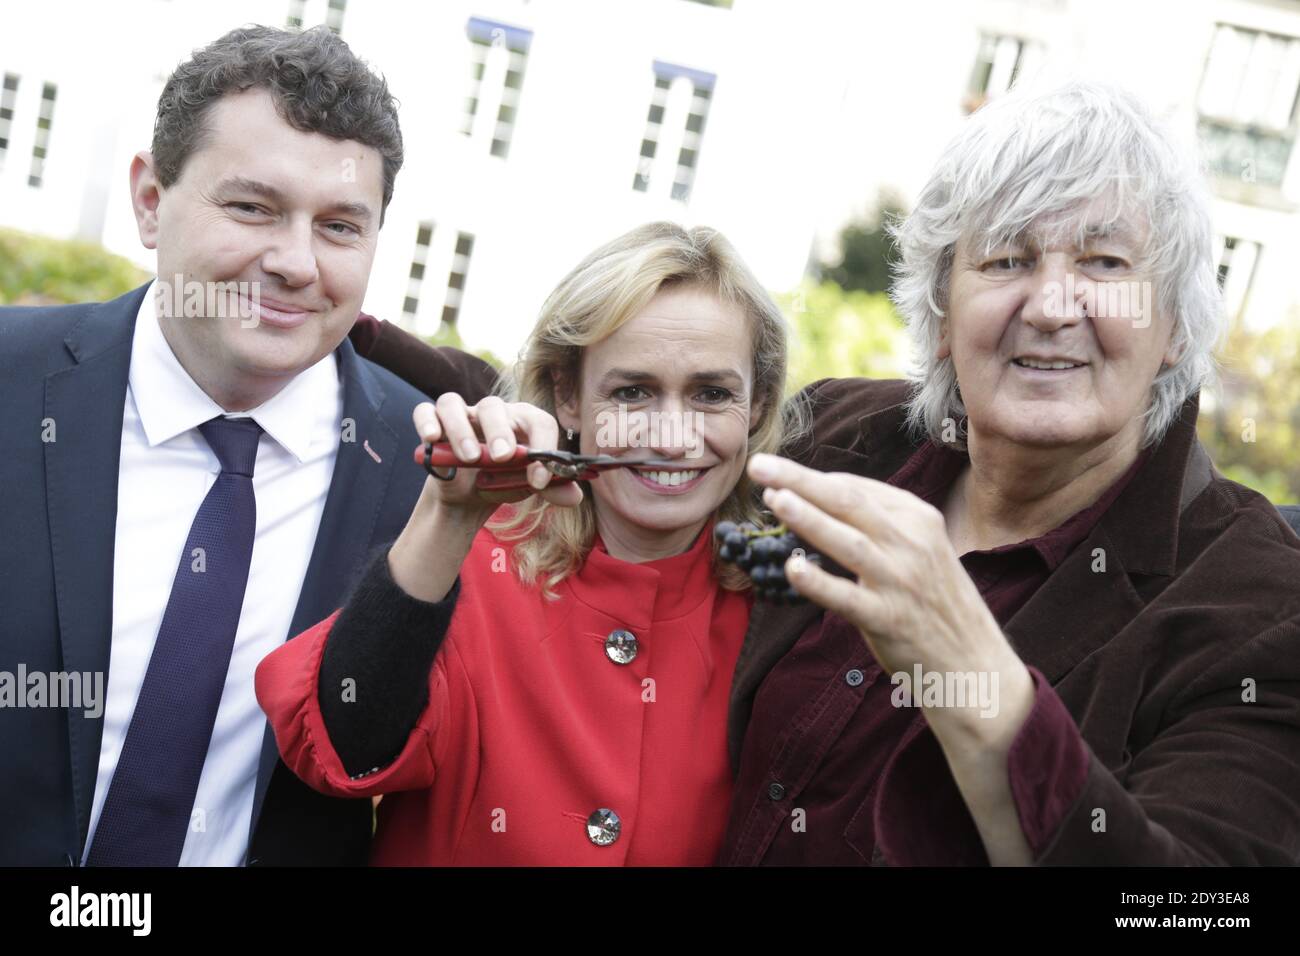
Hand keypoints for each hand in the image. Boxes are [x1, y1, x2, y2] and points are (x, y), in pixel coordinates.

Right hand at [387, 395, 581, 603]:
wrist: (467, 499)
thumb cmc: (502, 482)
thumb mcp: (526, 487)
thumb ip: (551, 488)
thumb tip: (574, 495)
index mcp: (522, 422)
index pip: (537, 420)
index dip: (543, 445)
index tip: (540, 479)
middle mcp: (491, 413)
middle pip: (494, 406)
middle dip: (500, 431)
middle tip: (503, 458)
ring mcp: (460, 416)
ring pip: (454, 403)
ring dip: (461, 429)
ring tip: (471, 459)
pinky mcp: (433, 425)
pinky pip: (425, 412)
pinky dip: (427, 422)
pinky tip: (431, 440)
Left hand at [746, 452, 1029, 724]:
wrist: (974, 661)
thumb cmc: (938, 601)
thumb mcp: (924, 549)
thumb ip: (883, 524)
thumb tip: (824, 498)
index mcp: (920, 518)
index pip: (858, 489)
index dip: (814, 479)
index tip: (778, 473)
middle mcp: (911, 543)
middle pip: (848, 502)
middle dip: (800, 480)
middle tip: (759, 466)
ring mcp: (900, 581)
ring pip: (848, 541)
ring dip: (808, 518)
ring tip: (774, 500)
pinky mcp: (889, 619)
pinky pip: (847, 597)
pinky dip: (818, 582)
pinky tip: (791, 568)